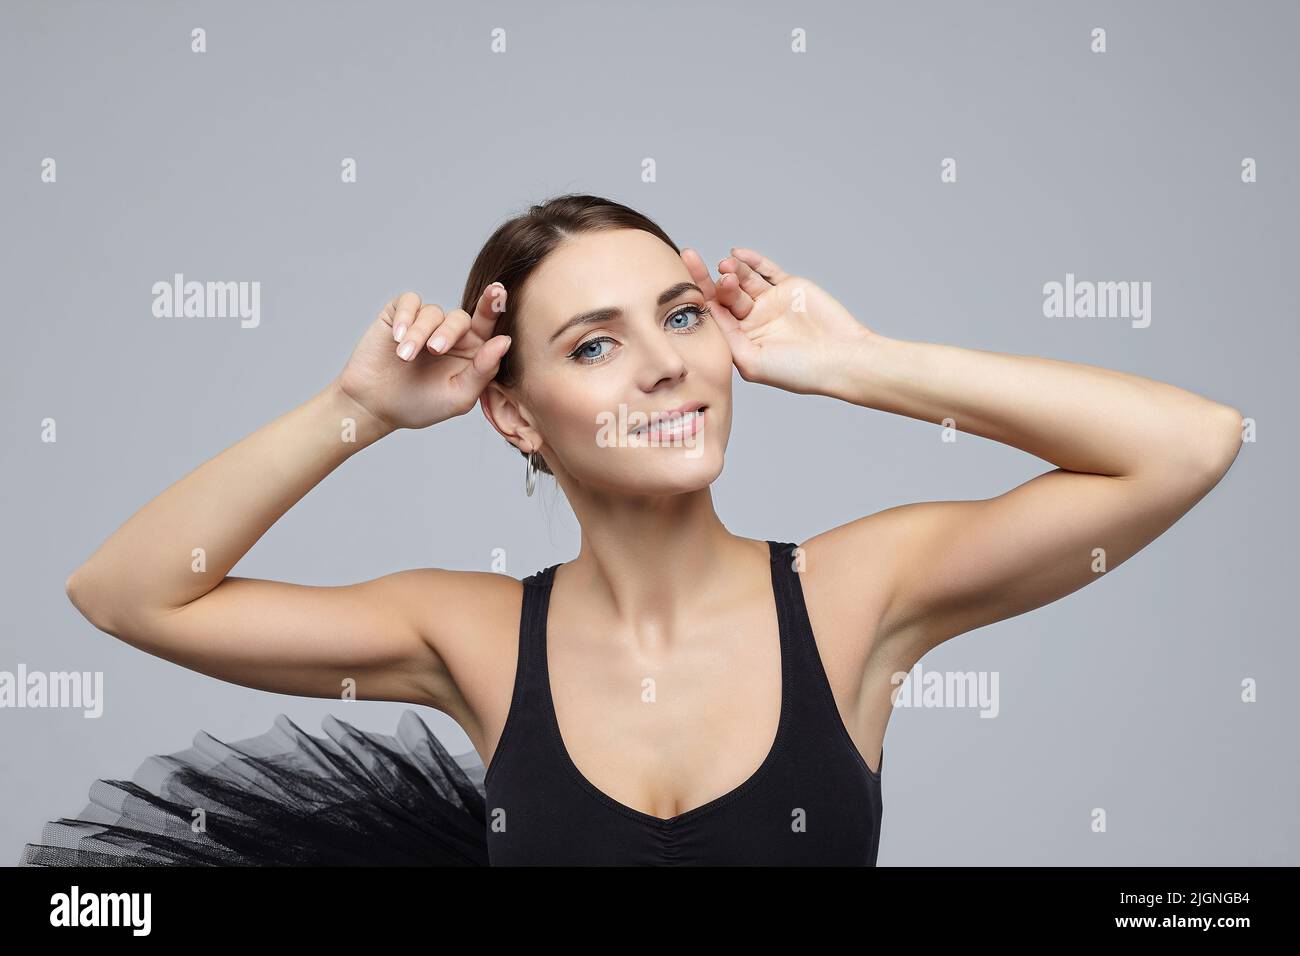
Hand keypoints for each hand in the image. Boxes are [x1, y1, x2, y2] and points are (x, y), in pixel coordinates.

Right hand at [335, 286, 511, 430]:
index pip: (487, 326)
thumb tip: (504, 341)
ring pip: (432, 312)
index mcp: (472, 352)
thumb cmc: (420, 405)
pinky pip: (410, 301)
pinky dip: (406, 316)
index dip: (493, 306)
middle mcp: (451, 333)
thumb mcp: (459, 396)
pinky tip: (397, 338)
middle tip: (434, 350)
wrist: (374, 405)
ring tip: (404, 357)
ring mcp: (425, 322)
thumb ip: (484, 370)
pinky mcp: (400, 314)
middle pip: (459, 318)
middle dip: (448, 332)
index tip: (498, 292)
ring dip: (419, 334)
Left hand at [680, 247, 874, 394]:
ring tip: (726, 266)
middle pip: (725, 294)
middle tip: (701, 264)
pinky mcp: (790, 287)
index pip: (713, 314)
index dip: (696, 296)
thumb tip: (708, 312)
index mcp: (741, 340)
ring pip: (744, 280)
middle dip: (712, 280)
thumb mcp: (751, 362)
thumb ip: (728, 338)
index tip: (678, 280)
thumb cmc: (798, 370)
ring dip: (732, 270)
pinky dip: (753, 260)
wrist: (840, 358)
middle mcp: (753, 320)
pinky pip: (767, 269)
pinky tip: (739, 254)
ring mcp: (772, 302)